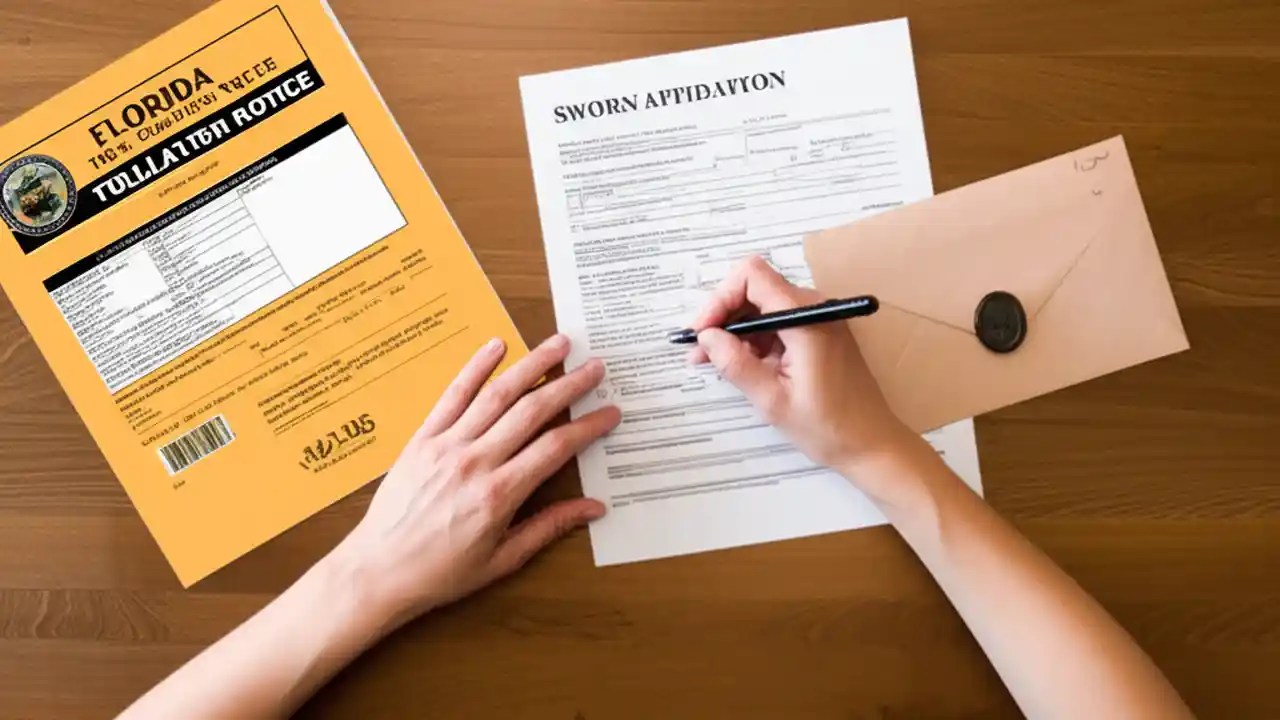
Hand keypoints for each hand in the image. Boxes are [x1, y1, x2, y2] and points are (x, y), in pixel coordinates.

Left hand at [329, 334, 618, 627]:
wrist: (377, 571)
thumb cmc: (440, 573)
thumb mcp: (502, 560)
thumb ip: (549, 527)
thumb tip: (593, 508)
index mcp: (499, 495)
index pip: (555, 448)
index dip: (587, 427)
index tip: (609, 413)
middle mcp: (475, 462)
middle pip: (532, 412)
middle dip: (568, 385)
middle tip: (595, 368)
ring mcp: (446, 445)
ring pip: (497, 395)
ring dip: (531, 365)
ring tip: (558, 344)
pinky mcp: (422, 438)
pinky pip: (452, 395)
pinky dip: (476, 368)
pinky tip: (496, 346)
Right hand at [689, 256, 913, 472]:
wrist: (872, 444)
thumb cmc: (827, 427)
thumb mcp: (772, 400)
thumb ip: (736, 364)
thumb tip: (706, 337)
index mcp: (805, 318)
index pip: (751, 276)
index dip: (719, 299)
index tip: (702, 333)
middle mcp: (814, 307)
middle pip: (755, 288)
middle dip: (723, 316)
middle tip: (699, 352)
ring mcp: (819, 318)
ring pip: (763, 306)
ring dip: (736, 330)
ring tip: (714, 363)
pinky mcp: (819, 332)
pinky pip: (778, 322)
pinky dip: (755, 339)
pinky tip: (741, 365)